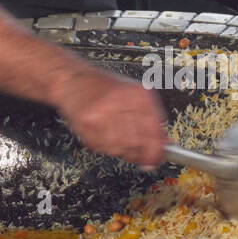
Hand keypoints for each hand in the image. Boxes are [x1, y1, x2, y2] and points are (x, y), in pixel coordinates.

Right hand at [52, 67, 167, 168]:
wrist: (72, 79)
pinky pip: (103, 148)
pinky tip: (104, 135)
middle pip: (138, 143)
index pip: (154, 130)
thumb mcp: (134, 96)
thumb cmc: (103, 87)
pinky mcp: (88, 123)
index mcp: (138, 95)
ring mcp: (103, 113)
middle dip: (139, 154)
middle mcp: (122, 102)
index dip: (157, 150)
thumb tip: (165, 145)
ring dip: (121, 151)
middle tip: (138, 155)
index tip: (157, 159)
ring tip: (117, 139)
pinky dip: (106, 147)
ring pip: (121, 149)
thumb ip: (152, 120)